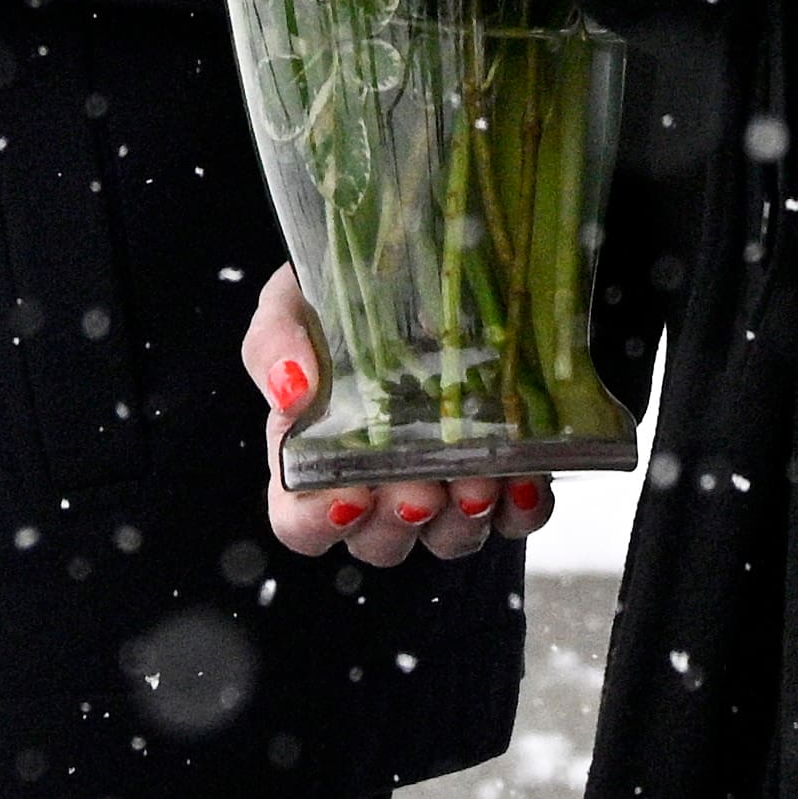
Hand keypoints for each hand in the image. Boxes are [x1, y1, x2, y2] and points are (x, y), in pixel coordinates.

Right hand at [240, 268, 548, 567]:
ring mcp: (444, 484)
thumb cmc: (339, 293)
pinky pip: (515, 516)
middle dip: (398, 523)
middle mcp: (380, 483)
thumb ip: (275, 344)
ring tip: (477, 479)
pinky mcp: (503, 475)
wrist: (412, 257)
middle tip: (419, 489)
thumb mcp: (290, 303)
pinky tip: (522, 478)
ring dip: (461, 522)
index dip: (318, 524)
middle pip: (379, 541)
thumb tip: (291, 388)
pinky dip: (520, 509)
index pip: (301, 522)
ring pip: (448, 539)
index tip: (347, 497)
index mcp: (316, 457)